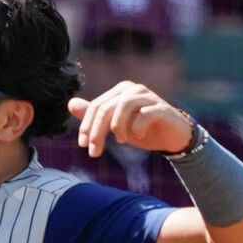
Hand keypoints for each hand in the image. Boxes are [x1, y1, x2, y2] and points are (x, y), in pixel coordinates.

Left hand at [66, 82, 192, 158]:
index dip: (86, 126)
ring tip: (121, 141)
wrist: (172, 137)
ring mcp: (149, 97)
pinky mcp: (162, 108)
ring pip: (124, 106)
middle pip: (106, 108)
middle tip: (94, 152)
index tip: (83, 145)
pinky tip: (138, 137)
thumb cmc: (142, 130)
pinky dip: (137, 128)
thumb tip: (70, 104)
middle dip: (97, 132)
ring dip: (118, 127)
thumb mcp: (114, 125)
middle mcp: (133, 89)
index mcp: (120, 91)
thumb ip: (94, 115)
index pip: (96, 106)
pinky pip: (145, 114)